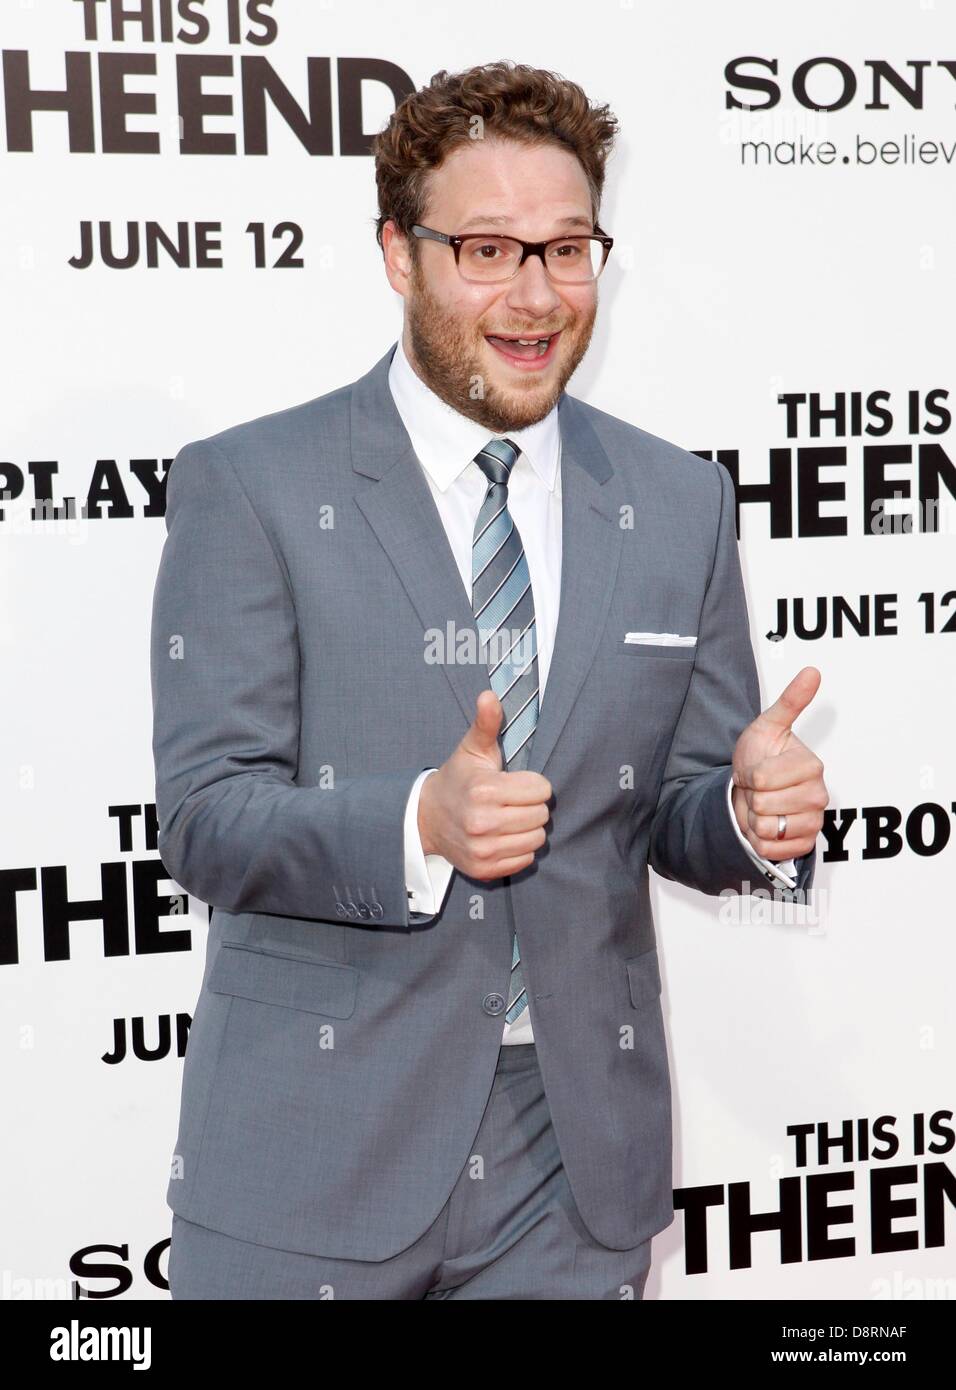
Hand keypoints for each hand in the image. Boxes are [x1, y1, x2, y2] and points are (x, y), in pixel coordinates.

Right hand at [418, 689, 552, 879]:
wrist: (427, 817)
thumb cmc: (458, 779)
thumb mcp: (472, 749)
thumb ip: (486, 723)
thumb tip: (489, 695)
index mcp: (485, 790)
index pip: (542, 790)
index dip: (533, 784)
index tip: (514, 783)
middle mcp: (483, 823)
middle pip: (541, 816)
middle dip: (532, 806)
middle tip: (513, 801)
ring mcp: (483, 849)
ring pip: (536, 839)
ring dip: (528, 828)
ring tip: (510, 818)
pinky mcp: (483, 869)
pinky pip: (525, 860)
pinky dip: (519, 849)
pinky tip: (504, 836)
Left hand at [731, 666, 828, 860]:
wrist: (752, 791)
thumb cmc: (759, 758)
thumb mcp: (767, 727)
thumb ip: (790, 702)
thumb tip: (812, 671)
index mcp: (811, 766)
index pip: (762, 779)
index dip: (750, 775)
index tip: (759, 769)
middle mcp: (818, 796)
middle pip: (763, 804)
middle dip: (752, 797)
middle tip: (760, 789)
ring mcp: (813, 823)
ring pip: (767, 828)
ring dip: (755, 819)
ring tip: (763, 806)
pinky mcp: (804, 847)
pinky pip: (770, 849)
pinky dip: (759, 840)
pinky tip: (767, 826)